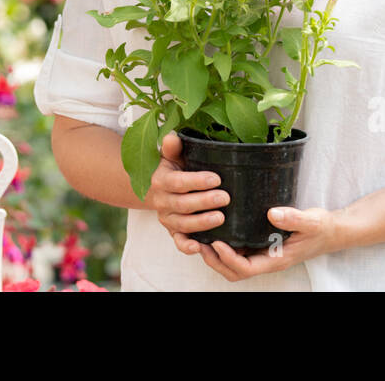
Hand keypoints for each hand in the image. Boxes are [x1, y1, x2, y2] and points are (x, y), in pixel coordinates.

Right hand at [144, 131, 228, 256]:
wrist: (158, 189)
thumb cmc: (173, 169)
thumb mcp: (172, 156)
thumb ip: (173, 147)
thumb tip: (173, 136)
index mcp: (161, 180)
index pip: (178, 182)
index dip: (196, 181)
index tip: (216, 178)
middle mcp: (161, 201)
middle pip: (182, 204)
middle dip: (204, 201)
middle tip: (226, 197)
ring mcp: (166, 218)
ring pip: (182, 224)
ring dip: (201, 223)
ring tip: (221, 218)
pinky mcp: (172, 232)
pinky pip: (178, 241)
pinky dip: (186, 246)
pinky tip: (199, 248)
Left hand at [196, 206, 341, 281]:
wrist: (332, 231)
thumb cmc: (321, 229)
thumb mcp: (311, 221)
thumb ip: (293, 218)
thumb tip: (272, 214)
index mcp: (276, 259)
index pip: (246, 268)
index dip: (228, 259)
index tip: (217, 242)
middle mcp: (266, 259)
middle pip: (234, 271)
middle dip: (215, 260)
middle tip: (200, 242)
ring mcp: (263, 253)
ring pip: (233, 263)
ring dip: (216, 254)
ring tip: (202, 236)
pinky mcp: (261, 244)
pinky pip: (239, 250)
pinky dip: (224, 245)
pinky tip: (216, 228)